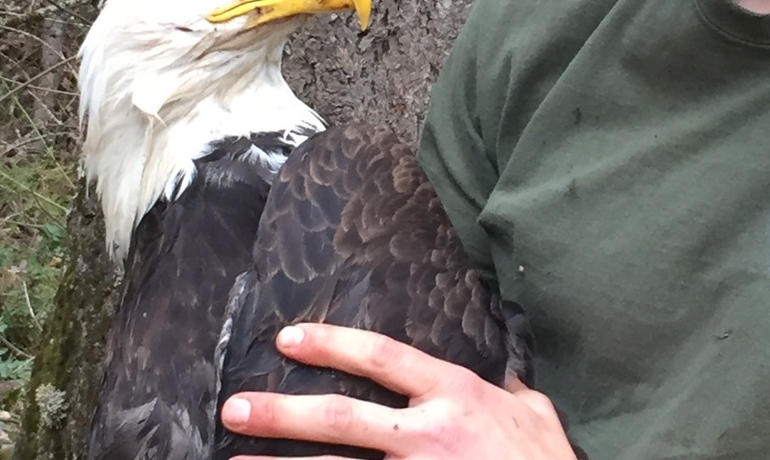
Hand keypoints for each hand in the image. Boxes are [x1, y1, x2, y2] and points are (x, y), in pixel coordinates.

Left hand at [220, 323, 579, 459]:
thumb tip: (505, 378)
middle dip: (282, 413)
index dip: (333, 343)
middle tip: (235, 408)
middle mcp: (428, 432)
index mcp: (455, 394)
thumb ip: (510, 391)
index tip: (289, 337)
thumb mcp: (534, 414)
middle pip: (341, 417)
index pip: (383, 357)